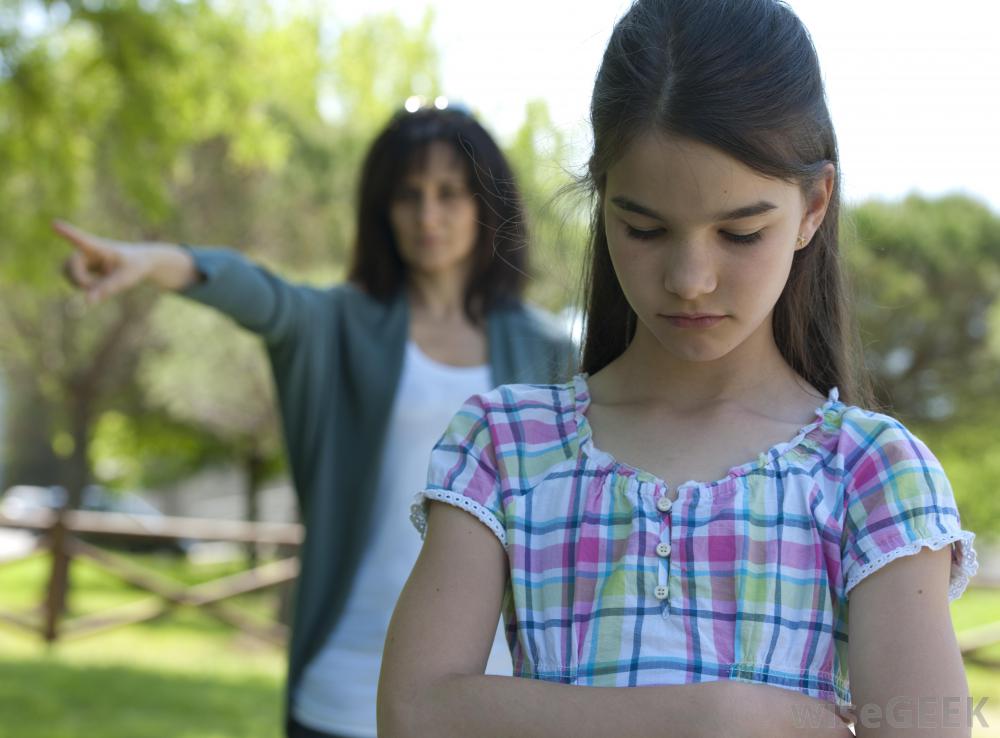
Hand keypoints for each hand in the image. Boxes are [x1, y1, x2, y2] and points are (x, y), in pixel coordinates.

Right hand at [54, 220, 195, 300]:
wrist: (140, 262)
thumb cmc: (134, 266)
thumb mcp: (124, 279)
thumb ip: (107, 289)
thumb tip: (88, 301)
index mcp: (99, 247)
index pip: (81, 239)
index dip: (66, 233)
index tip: (54, 223)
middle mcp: (87, 250)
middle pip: (70, 266)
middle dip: (81, 280)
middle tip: (97, 288)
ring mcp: (83, 258)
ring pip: (68, 273)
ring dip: (80, 283)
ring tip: (100, 284)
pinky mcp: (82, 266)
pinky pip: (72, 278)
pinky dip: (81, 285)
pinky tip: (96, 284)